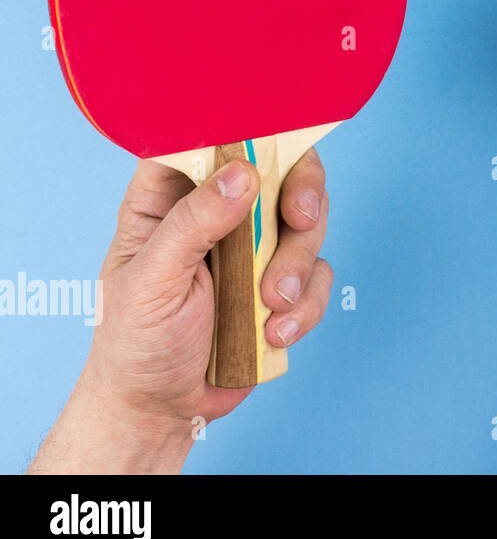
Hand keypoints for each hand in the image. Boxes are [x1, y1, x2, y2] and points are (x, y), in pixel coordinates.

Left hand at [28, 150, 330, 472]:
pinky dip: (304, 305)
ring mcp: (255, 246)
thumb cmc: (136, 342)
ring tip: (269, 307)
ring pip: (308, 222)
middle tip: (301, 219)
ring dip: (297, 266)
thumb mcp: (153, 280)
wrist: (162, 409)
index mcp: (170, 197)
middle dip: (301, 194)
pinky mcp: (283, 282)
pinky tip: (274, 331)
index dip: (247, 129)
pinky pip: (318, 274)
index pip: (210, 137)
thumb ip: (195, 223)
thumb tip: (244, 174)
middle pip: (281, 169)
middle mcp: (219, 211)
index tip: (269, 148)